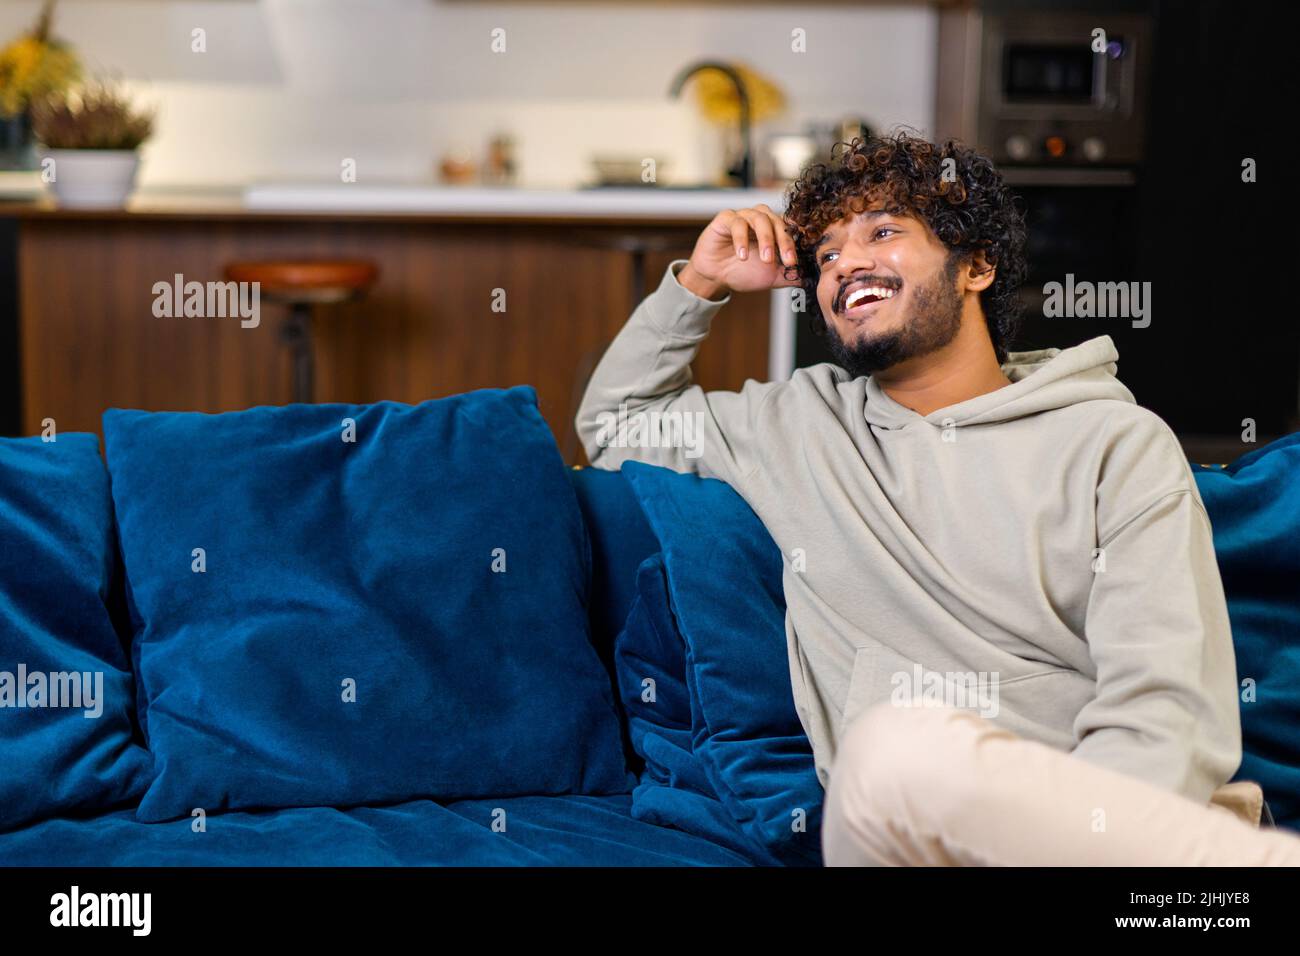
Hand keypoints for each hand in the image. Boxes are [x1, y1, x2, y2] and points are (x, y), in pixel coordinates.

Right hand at [680, 204, 802, 297]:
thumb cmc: (743, 272)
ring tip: (765, 259)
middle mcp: (760, 219)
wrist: (716, 277)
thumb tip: (810, 277)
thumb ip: (790, 275)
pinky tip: (742, 256)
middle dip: (783, 242)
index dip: (794, 244)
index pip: (789, 229)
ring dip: (765, 238)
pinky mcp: (725, 218)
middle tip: (786, 261)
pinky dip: (741, 239)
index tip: (794, 262)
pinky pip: (736, 222)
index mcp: (774, 229)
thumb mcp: (771, 277)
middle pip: (777, 221)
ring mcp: (743, 216)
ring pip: (759, 217)